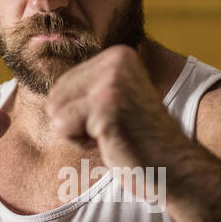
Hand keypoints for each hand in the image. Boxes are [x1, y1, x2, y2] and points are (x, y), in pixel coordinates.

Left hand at [44, 45, 188, 187]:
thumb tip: (45, 83)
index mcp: (118, 54)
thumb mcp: (114, 100)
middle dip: (76, 123)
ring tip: (112, 135)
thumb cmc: (139, 141)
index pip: (62, 84)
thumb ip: (87, 86)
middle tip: (113, 131)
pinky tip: (111, 142)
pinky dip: (82, 143)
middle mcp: (115, 60)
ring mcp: (111, 82)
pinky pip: (63, 126)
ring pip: (55, 111)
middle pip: (54, 96)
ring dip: (79, 133)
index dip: (80, 113)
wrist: (175, 167)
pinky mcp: (106, 106)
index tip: (114, 120)